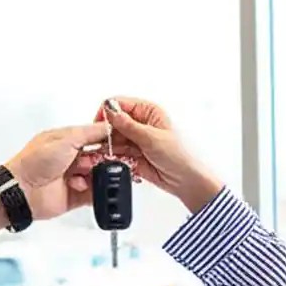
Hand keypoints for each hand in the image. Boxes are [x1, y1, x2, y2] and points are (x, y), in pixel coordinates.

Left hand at [5, 125, 113, 220]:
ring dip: (96, 175)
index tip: (120, 142)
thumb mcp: (65, 139)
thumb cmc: (34, 161)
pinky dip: (94, 192)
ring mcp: (74, 177)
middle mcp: (71, 158)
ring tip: (83, 174)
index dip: (108, 139)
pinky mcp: (75, 196)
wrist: (22, 190)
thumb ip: (89, 133)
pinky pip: (94, 195)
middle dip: (103, 159)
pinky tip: (82, 186)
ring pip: (99, 176)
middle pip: (100, 157)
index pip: (95, 137)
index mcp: (67, 141)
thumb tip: (107, 126)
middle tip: (98, 159)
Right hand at [77, 98, 224, 213]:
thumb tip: (111, 112)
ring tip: (107, 154)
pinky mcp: (133, 154)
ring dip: (108, 146)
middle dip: (106, 132)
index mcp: (149, 111)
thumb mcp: (152, 138)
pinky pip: (116, 152)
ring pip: (112, 138)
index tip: (100, 125)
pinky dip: (112, 156)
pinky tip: (113, 160)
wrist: (186, 181)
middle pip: (113, 122)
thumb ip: (129, 126)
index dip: (107, 112)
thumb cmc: (180, 156)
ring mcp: (136, 139)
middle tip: (102, 143)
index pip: (120, 103)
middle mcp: (141, 123)